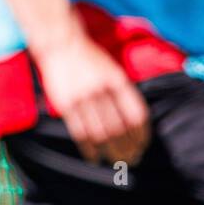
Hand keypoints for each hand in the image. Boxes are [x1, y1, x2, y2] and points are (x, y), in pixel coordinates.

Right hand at [34, 33, 150, 165]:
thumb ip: (123, 93)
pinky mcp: (65, 104)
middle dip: (128, 148)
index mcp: (118, 80)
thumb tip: (133, 125)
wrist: (60, 44)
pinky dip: (89, 149)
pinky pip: (80, 132)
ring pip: (101, 134)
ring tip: (115, 161)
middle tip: (132, 159)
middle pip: (120, 128)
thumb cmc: (90, 58)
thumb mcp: (113, 70)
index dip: (142, 135)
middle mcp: (102, 90)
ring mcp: (82, 98)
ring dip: (110, 151)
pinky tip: (95, 157)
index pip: (136, 115)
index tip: (143, 146)